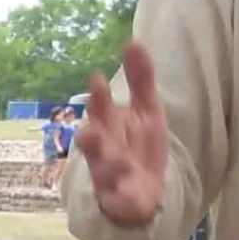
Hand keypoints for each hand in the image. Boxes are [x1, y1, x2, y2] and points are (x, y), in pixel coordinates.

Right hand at [75, 42, 170, 228]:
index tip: (97, 79)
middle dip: (92, 134)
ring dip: (105, 162)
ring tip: (112, 161)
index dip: (98, 96)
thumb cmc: (139, 147)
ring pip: (101, 167)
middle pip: (94, 139)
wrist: (143, 192)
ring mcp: (107, 174)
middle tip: (91, 128)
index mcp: (108, 124)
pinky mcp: (117, 198)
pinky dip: (120, 193)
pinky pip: (116, 196)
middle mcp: (102, 148)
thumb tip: (133, 41)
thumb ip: (140, 78)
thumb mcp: (147, 110)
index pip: (101, 108)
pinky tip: (126, 188)